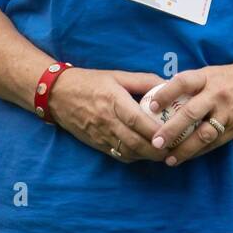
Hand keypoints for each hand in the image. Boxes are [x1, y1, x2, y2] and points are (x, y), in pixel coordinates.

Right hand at [47, 67, 166, 162]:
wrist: (58, 94)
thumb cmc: (91, 81)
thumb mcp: (117, 75)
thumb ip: (143, 80)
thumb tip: (168, 85)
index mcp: (113, 100)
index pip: (136, 120)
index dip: (155, 130)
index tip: (172, 134)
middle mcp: (107, 120)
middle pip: (134, 142)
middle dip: (156, 150)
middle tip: (174, 149)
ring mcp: (101, 135)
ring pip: (128, 152)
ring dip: (147, 156)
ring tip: (164, 153)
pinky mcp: (97, 144)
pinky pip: (118, 155)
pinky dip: (134, 157)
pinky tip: (145, 153)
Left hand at [146, 58, 232, 166]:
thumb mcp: (218, 72)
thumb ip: (197, 83)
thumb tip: (167, 92)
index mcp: (209, 76)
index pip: (182, 82)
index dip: (165, 94)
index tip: (150, 106)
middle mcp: (217, 93)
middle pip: (189, 113)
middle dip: (170, 130)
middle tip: (154, 142)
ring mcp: (228, 112)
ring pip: (202, 134)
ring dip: (184, 149)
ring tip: (169, 159)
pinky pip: (216, 142)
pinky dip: (201, 151)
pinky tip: (189, 157)